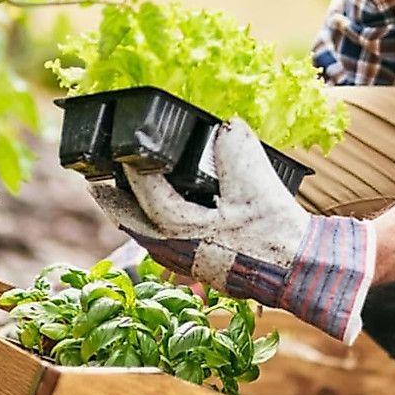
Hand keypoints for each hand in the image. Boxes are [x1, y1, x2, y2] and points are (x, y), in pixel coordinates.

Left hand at [89, 116, 374, 343]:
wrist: (298, 269)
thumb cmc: (274, 231)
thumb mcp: (256, 184)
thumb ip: (236, 149)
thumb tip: (226, 125)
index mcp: (184, 229)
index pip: (146, 194)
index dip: (132, 169)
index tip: (122, 150)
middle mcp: (179, 250)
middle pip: (133, 225)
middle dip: (113, 203)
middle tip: (95, 184)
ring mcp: (190, 264)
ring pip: (148, 239)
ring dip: (133, 217)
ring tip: (123, 200)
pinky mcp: (204, 269)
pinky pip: (167, 248)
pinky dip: (156, 231)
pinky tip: (164, 223)